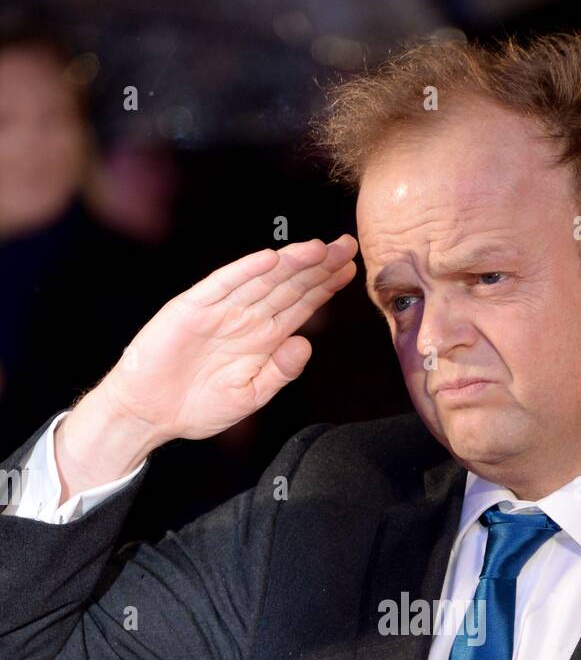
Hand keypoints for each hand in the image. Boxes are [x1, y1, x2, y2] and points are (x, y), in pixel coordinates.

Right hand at [97, 234, 357, 444]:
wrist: (151, 413)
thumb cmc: (199, 406)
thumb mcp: (251, 396)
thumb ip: (280, 372)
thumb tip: (306, 344)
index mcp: (263, 338)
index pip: (300, 305)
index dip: (325, 287)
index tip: (351, 270)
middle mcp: (246, 318)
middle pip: (288, 285)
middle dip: (318, 267)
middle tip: (347, 246)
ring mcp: (220, 310)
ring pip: (262, 280)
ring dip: (290, 262)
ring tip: (319, 248)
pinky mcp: (193, 308)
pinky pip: (223, 285)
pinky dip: (246, 271)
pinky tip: (270, 258)